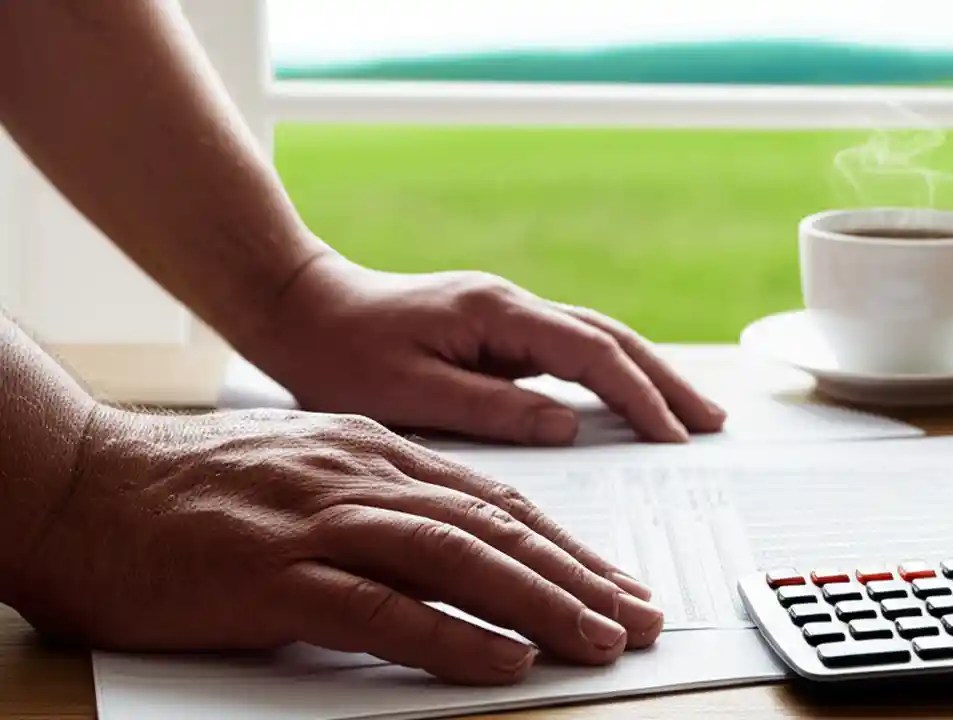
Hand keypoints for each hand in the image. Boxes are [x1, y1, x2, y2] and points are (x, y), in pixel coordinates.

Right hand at [9, 407, 662, 684]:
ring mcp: (321, 524)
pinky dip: (454, 637)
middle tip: (641, 616)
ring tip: (602, 639)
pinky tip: (507, 660)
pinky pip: (384, 611)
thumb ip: (373, 498)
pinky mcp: (277, 577)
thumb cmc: (187, 492)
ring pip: (460, 561)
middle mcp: (361, 479)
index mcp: (371, 453)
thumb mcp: (302, 473)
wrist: (82, 488)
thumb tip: (445, 547)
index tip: (617, 580)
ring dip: (542, 604)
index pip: (494, 501)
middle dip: (580, 574)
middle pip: (497, 527)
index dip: (566, 544)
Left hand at [243, 253, 725, 444]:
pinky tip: (629, 400)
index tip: (675, 436)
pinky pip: (570, 353)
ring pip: (598, 341)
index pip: (592, 354)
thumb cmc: (340, 353)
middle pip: (612, 338)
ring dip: (647, 375)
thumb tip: (569, 426)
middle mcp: (512, 306)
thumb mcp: (409, 394)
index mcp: (496, 315)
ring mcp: (508, 317)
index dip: (639, 396)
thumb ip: (492, 411)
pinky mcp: (498, 334)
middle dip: (666, 380)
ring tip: (691, 413)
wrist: (301, 308)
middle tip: (714, 421)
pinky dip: (611, 377)